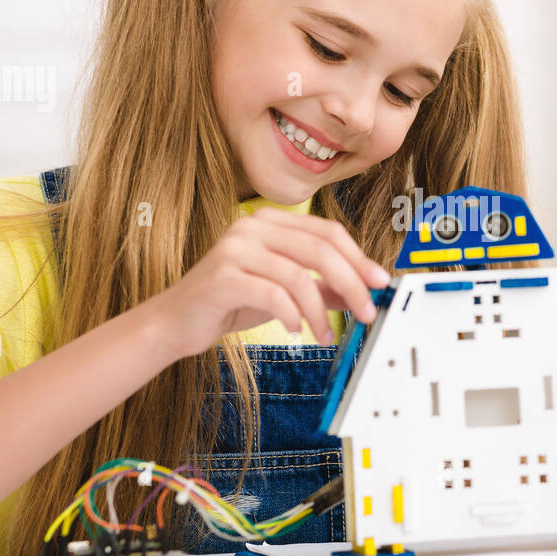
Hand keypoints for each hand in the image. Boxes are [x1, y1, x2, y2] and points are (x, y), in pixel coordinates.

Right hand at [148, 207, 390, 361]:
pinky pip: (272, 294)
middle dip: (351, 283)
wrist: (176, 322)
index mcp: (270, 221)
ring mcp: (235, 248)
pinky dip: (292, 315)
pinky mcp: (222, 276)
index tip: (380, 283)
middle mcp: (252, 227)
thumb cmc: (230, 301)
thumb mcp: (285, 292)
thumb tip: (362, 292)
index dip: (359, 258)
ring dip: (321, 311)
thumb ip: (321, 287)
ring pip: (298, 275)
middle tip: (366, 312)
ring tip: (326, 334)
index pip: (328, 232)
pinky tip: (295, 330)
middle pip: (320, 249)